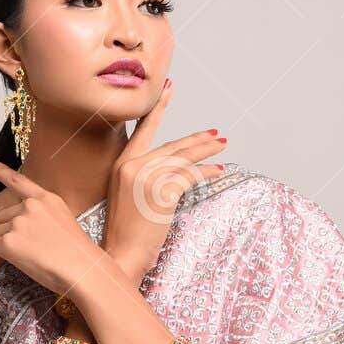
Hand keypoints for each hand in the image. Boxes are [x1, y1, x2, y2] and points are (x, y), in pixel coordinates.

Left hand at [0, 161, 112, 296]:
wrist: (82, 270)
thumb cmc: (77, 255)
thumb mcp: (64, 222)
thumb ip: (43, 217)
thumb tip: (23, 227)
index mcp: (46, 199)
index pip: (18, 181)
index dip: (0, 171)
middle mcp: (31, 207)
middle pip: (1, 217)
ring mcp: (19, 223)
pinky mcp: (9, 242)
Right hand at [102, 78, 229, 282]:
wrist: (121, 255)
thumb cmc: (126, 232)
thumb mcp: (127, 197)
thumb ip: (143, 176)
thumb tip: (171, 166)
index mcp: (121, 165)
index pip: (143, 130)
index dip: (158, 108)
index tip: (169, 87)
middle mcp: (132, 166)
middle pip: (171, 144)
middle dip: (197, 138)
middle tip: (215, 133)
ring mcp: (146, 177)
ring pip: (183, 157)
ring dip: (206, 151)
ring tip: (222, 146)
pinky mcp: (161, 191)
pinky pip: (191, 175)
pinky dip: (207, 172)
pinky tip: (218, 170)